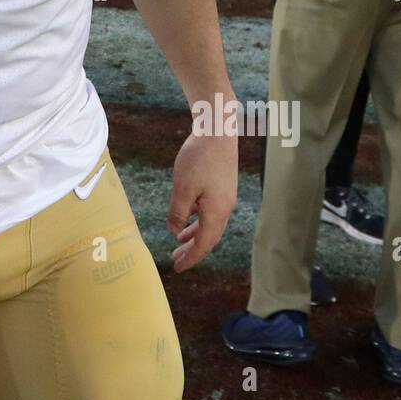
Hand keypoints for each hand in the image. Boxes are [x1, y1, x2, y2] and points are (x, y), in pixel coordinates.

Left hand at [168, 125, 237, 272]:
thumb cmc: (200, 158)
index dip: (191, 258)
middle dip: (192, 250)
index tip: (178, 268)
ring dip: (194, 235)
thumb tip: (175, 231)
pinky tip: (187, 217)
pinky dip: (198, 220)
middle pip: (208, 237)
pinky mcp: (223, 187)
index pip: (203, 244)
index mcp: (216, 212)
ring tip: (179, 242)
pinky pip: (210, 212)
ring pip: (210, 224)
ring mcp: (225, 197)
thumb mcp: (183, 188)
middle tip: (175, 260)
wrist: (218, 130)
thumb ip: (178, 212)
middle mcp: (225, 208)